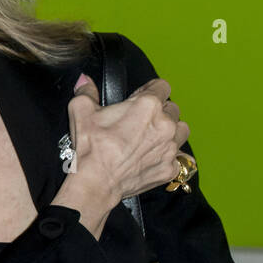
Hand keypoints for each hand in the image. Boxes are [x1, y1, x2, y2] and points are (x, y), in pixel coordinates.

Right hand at [67, 73, 191, 203]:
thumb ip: (86, 91)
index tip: (140, 97)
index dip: (149, 89)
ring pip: (181, 130)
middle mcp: (165, 124)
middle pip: (173, 108)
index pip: (162, 86)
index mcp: (147, 106)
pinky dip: (168, 156)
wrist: (97, 181)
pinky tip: (153, 157)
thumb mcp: (80, 111)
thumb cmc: (92, 147)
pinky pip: (179, 157)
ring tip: (152, 137)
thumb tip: (84, 81)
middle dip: (159, 111)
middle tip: (141, 120)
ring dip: (170, 131)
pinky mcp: (170, 167)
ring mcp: (170, 147)